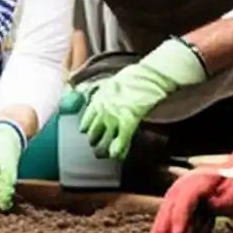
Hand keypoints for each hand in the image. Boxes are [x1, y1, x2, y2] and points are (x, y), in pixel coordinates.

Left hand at [78, 38, 205, 159]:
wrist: (146, 76)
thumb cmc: (131, 77)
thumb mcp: (109, 84)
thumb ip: (100, 95)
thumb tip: (95, 100)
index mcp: (96, 101)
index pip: (85, 121)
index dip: (86, 129)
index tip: (87, 134)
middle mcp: (101, 111)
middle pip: (92, 134)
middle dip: (94, 142)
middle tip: (96, 148)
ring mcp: (114, 118)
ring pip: (104, 141)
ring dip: (104, 149)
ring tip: (106, 154)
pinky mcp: (128, 123)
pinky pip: (121, 141)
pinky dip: (119, 150)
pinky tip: (118, 156)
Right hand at [147, 115, 232, 232]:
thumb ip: (228, 197)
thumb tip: (209, 206)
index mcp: (204, 178)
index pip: (186, 198)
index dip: (180, 217)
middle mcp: (192, 182)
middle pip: (172, 202)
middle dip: (163, 223)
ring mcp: (191, 189)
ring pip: (171, 207)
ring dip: (162, 225)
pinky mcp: (196, 199)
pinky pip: (180, 212)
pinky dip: (171, 224)